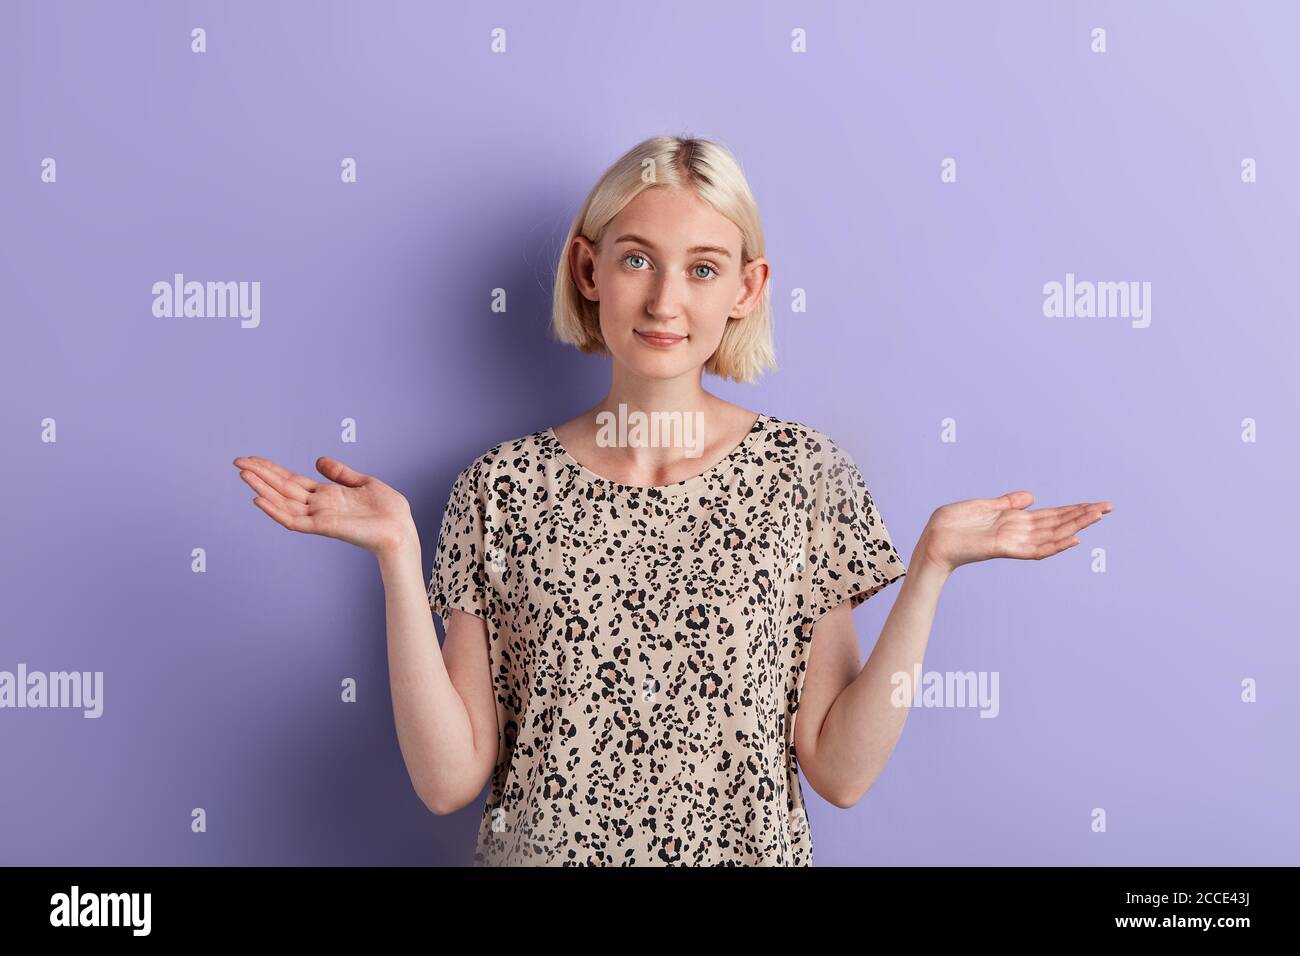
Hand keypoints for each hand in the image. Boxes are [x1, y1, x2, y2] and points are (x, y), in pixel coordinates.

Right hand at [232, 455, 416, 556]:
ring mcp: (319, 517)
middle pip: (282, 488)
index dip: (272, 469)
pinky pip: (293, 521)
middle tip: (237, 462)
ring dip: (262, 488)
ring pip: (283, 502)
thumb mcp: (364, 482)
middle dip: (260, 475)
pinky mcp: (323, 528)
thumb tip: (319, 460)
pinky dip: (275, 511)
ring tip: (243, 474)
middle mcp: (318, 506)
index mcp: (327, 495)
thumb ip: (340, 473)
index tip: (253, 459)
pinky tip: (258, 500)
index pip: (292, 480)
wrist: (402, 530)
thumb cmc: (389, 511)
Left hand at [917, 491, 1111, 574]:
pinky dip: (1055, 545)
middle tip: (1109, 507)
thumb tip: (1032, 497)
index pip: (1052, 514)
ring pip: (1053, 534)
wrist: (932, 540)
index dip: (1074, 509)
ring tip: (1098, 516)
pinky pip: (1035, 549)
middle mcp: (1018, 531)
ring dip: (1076, 525)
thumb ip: (1009, 503)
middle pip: (1058, 523)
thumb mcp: (984, 506)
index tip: (1096, 504)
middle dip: (1083, 514)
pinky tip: (1073, 539)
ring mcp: (1013, 541)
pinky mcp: (1004, 547)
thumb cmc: (952, 525)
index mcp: (1015, 520)